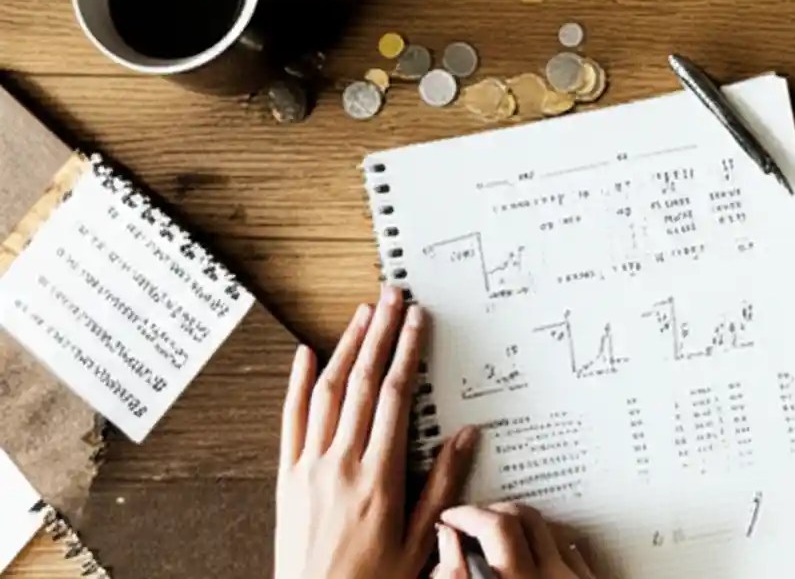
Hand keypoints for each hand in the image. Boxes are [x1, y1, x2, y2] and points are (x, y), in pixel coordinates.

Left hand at [275, 287, 479, 578]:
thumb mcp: (420, 541)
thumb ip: (442, 486)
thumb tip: (464, 436)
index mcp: (378, 478)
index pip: (395, 398)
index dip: (407, 352)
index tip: (418, 321)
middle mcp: (339, 464)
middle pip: (362, 383)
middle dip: (380, 334)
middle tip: (392, 297)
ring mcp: (308, 467)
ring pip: (327, 393)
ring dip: (345, 347)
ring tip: (362, 313)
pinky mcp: (286, 477)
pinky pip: (290, 420)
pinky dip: (297, 383)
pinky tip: (304, 354)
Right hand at [436, 503, 596, 577]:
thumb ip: (458, 576)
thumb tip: (448, 538)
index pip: (495, 526)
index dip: (466, 515)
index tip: (450, 519)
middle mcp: (552, 575)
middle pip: (521, 516)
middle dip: (490, 512)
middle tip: (471, 524)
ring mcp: (576, 577)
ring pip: (547, 528)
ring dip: (519, 526)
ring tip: (499, 540)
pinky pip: (569, 550)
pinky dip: (546, 546)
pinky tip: (533, 560)